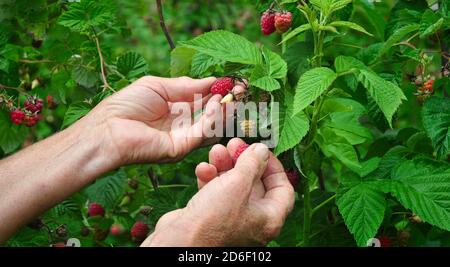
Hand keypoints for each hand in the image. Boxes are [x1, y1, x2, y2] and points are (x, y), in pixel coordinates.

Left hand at [81, 76, 245, 164]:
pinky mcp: (182, 148)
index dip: (218, 90)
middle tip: (242, 89)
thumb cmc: (126, 105)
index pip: (202, 99)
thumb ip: (186, 85)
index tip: (234, 81)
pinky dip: (212, 117)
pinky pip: (202, 132)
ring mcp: (183, 137)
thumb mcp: (158, 86)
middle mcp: (181, 123)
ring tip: (235, 94)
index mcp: (175, 107)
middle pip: (210, 113)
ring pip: (211, 124)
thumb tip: (211, 81)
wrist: (108, 129)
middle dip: (227, 100)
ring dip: (224, 109)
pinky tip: (216, 103)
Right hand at [141, 138, 294, 245]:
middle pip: (255, 183)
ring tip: (215, 151)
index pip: (283, 188)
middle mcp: (253, 221)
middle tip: (233, 144)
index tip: (260, 150)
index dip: (273, 166)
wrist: (179, 241)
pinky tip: (202, 169)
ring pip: (233, 186)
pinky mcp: (212, 217)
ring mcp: (232, 220)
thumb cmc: (212, 220)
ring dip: (224, 166)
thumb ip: (252, 163)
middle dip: (243, 161)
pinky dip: (210, 178)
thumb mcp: (237, 183)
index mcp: (269, 218)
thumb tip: (262, 149)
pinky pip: (216, 193)